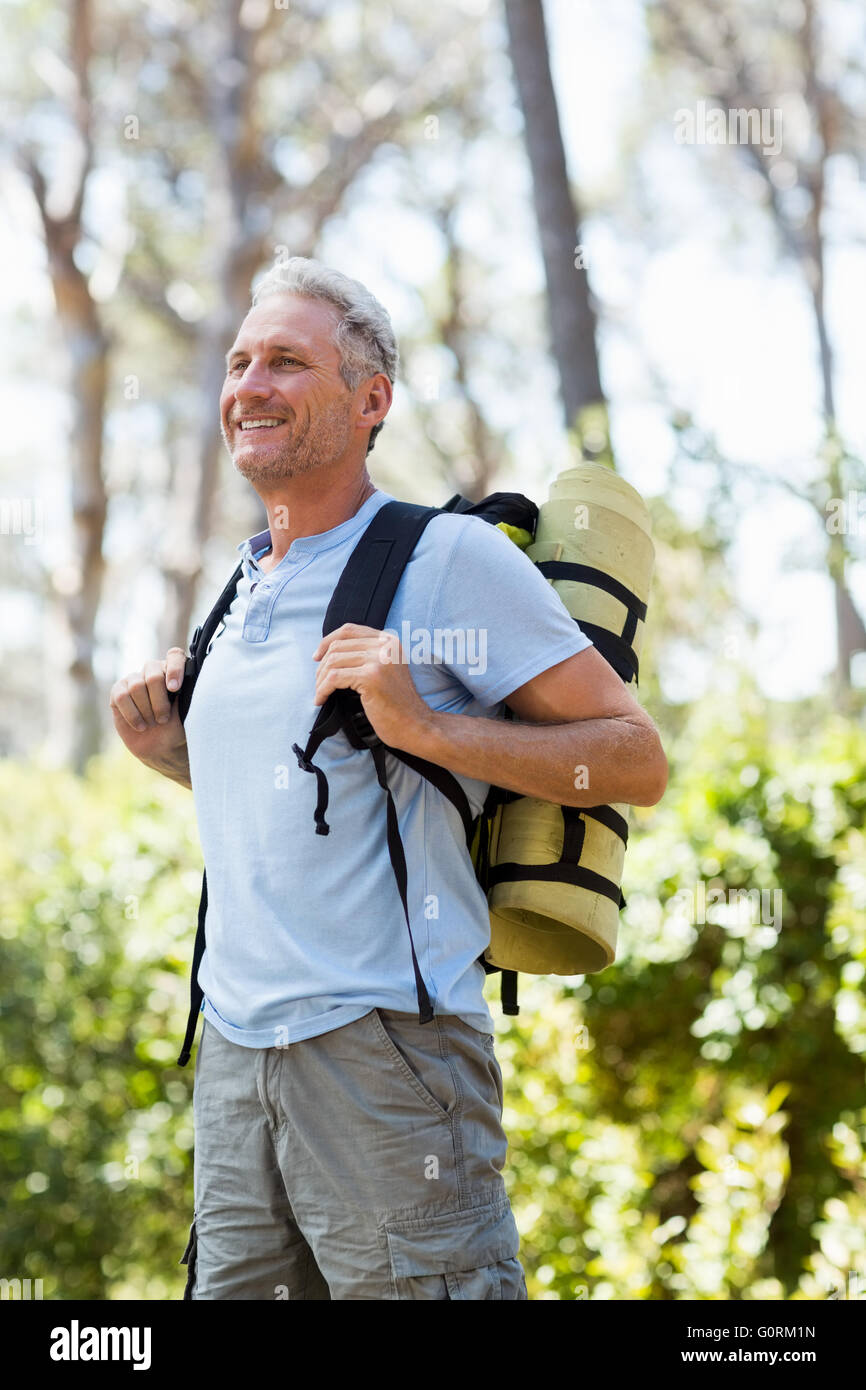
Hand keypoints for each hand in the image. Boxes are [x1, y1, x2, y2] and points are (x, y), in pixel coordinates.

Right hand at [109, 648, 190, 785]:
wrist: (162, 748)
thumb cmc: (178, 727)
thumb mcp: (190, 712)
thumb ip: (189, 694)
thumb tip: (191, 682)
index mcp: (175, 671)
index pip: (174, 656)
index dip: (174, 670)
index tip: (175, 689)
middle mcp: (154, 671)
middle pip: (153, 674)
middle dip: (159, 701)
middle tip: (163, 719)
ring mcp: (135, 679)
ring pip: (136, 686)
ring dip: (146, 710)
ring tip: (152, 724)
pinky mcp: (118, 691)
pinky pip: (121, 696)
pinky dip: (132, 714)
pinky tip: (141, 726)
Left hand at [312, 623, 432, 751]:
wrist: (415, 725)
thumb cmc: (397, 704)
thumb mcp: (386, 670)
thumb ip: (366, 656)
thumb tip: (330, 653)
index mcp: (389, 640)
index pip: (349, 630)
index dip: (327, 641)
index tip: (316, 657)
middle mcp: (385, 645)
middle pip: (338, 646)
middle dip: (322, 666)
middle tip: (319, 683)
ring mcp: (379, 659)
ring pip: (333, 661)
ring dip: (320, 679)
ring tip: (321, 693)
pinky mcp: (371, 676)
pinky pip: (334, 678)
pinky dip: (322, 689)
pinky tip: (321, 699)